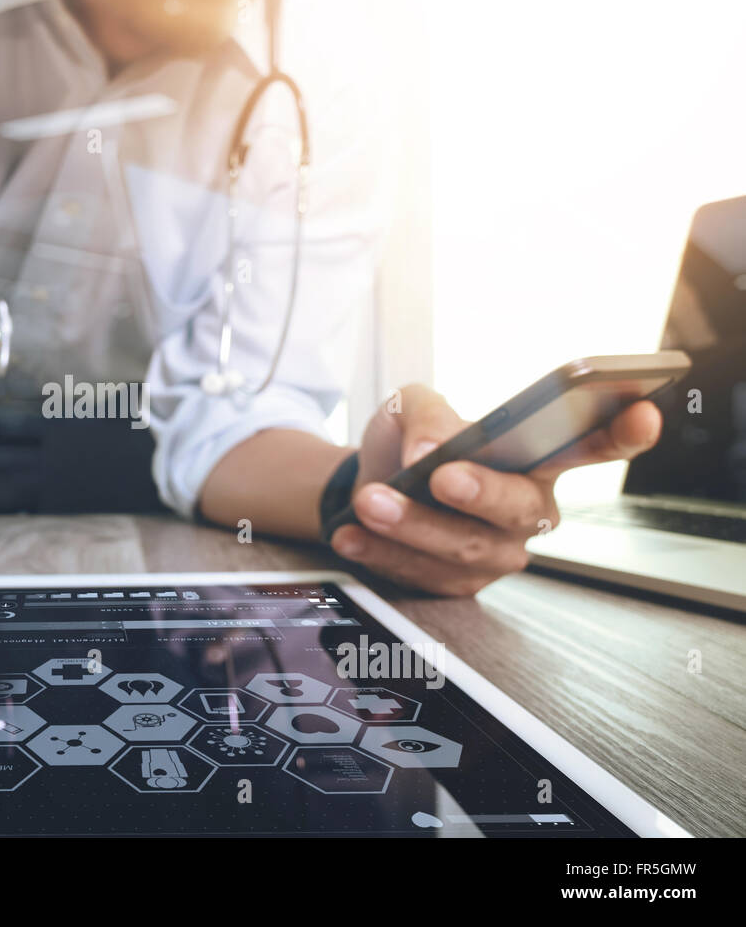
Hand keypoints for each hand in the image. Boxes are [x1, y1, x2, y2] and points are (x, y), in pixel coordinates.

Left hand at [327, 385, 661, 596]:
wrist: (367, 481)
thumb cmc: (411, 441)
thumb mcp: (412, 407)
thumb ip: (427, 415)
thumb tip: (430, 449)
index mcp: (539, 458)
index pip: (594, 445)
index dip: (623, 433)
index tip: (640, 413)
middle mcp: (529, 510)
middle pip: (519, 509)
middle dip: (480, 493)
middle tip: (442, 475)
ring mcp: (497, 553)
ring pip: (463, 547)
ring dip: (411, 525)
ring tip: (370, 501)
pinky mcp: (457, 584)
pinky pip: (422, 574)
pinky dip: (381, 553)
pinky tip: (351, 536)